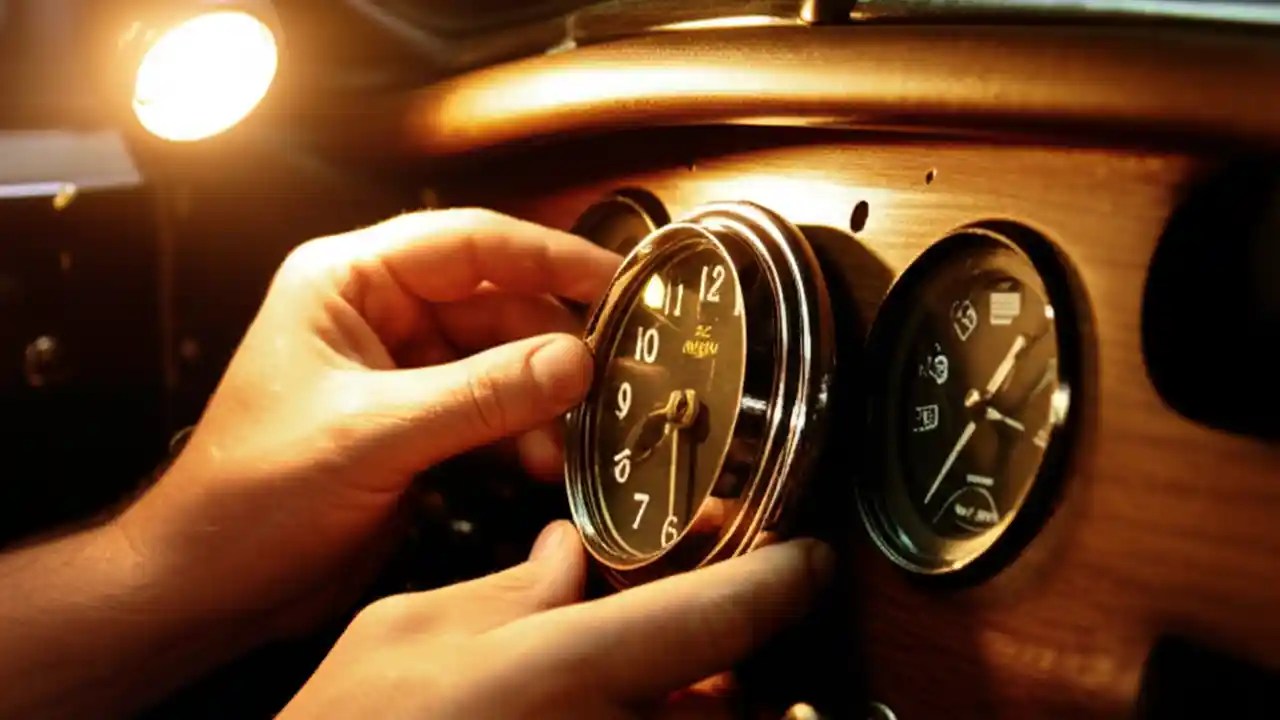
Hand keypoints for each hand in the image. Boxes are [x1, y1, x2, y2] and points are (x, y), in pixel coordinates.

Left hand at [114, 209, 619, 637]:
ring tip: (574, 436)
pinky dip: (522, 434)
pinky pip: (491, 412)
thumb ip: (480, 396)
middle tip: (611, 373)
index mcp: (349, 282)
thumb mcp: (373, 435)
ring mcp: (402, 371)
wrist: (213, 584)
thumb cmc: (252, 495)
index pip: (468, 244)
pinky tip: (543, 463)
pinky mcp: (419, 425)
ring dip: (543, 398)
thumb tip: (576, 361)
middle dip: (552, 342)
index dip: (547, 257)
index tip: (614, 282)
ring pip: (502, 361)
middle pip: (495, 303)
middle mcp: (379, 314)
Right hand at [280, 521, 834, 718]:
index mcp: (571, 669)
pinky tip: (586, 718)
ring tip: (600, 695)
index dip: (783, 576)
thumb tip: (565, 561)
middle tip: (663, 640)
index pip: (726, 613)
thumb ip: (507, 591)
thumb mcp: (405, 632)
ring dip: (682, 713)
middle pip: (729, 696)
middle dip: (715, 668)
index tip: (807, 558)